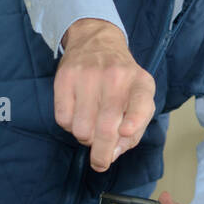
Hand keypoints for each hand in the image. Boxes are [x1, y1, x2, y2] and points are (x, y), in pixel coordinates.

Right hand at [55, 18, 155, 172]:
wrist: (97, 41)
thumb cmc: (122, 79)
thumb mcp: (140, 98)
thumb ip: (135, 130)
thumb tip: (114, 153)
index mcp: (140, 83)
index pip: (140, 103)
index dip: (133, 120)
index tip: (124, 131)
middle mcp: (116, 77)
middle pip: (106, 127)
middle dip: (102, 153)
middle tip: (100, 163)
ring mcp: (88, 76)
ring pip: (81, 128)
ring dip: (85, 138)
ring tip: (91, 127)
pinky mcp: (65, 78)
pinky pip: (63, 119)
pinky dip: (70, 126)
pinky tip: (78, 115)